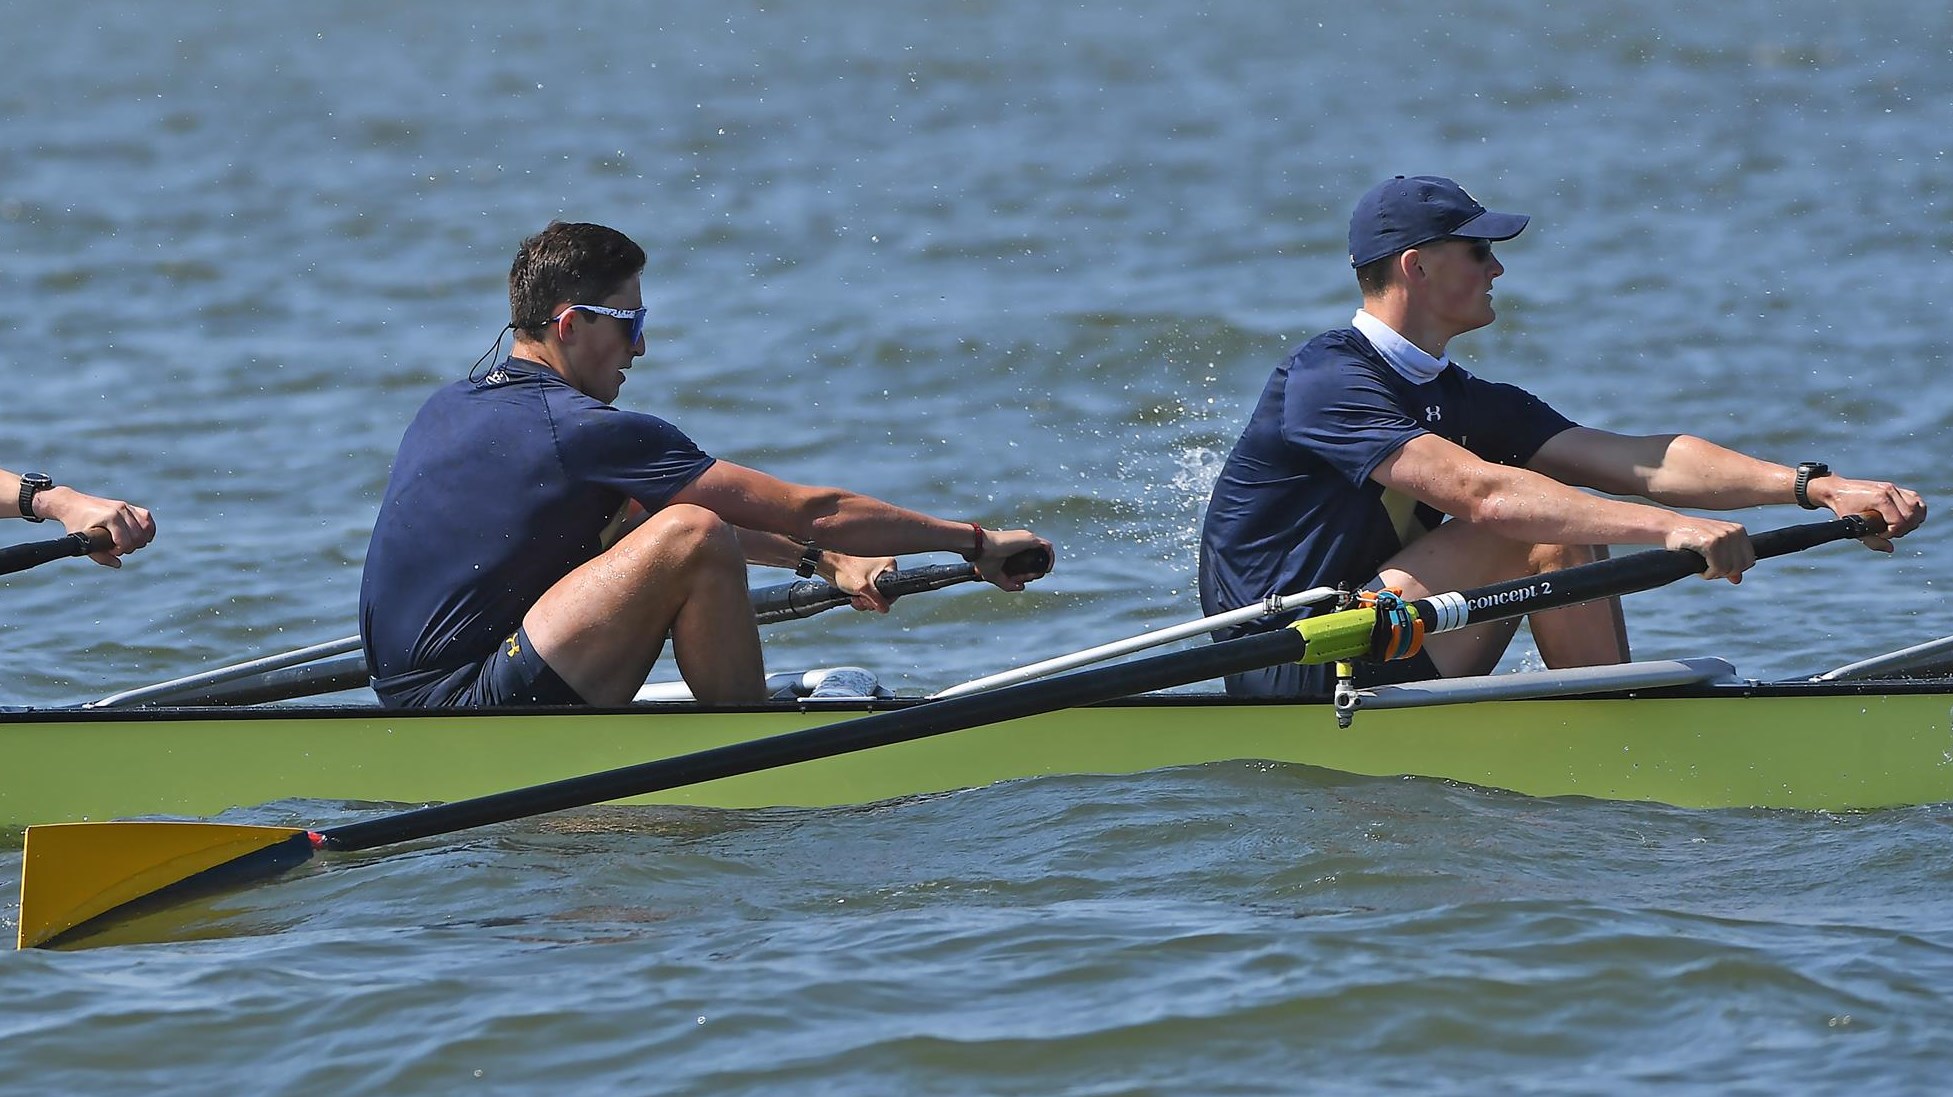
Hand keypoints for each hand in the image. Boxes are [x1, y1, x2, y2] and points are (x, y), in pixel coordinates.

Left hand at [36, 487, 155, 567]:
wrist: (72, 504)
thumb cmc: (76, 523)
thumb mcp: (83, 541)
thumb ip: (100, 556)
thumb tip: (118, 564)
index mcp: (110, 517)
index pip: (126, 540)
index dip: (120, 550)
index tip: (111, 551)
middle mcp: (121, 510)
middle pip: (138, 536)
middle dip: (131, 547)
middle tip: (119, 548)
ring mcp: (126, 506)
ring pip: (146, 527)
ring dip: (141, 539)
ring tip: (131, 544)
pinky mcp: (128, 506)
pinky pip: (147, 518)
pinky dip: (148, 528)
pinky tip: (144, 536)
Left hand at [827, 553, 897, 612]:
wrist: (830, 566)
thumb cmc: (846, 569)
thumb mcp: (864, 588)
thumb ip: (877, 600)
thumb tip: (885, 609)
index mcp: (888, 565)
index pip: (894, 589)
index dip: (884, 600)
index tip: (875, 603)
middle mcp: (882, 568)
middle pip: (883, 594)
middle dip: (870, 601)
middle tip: (861, 599)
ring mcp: (873, 574)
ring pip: (874, 596)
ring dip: (863, 601)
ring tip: (855, 597)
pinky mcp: (864, 579)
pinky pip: (866, 594)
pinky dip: (860, 598)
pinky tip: (852, 597)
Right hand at [972, 528, 1053, 590]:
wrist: (980, 547)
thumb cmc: (983, 559)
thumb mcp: (994, 576)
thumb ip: (1007, 584)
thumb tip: (1023, 587)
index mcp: (1012, 546)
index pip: (1027, 558)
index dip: (1028, 571)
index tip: (1021, 579)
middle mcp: (1021, 540)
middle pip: (1036, 555)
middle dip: (1036, 568)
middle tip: (1029, 578)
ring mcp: (1027, 538)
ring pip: (1043, 551)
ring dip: (1043, 563)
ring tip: (1038, 574)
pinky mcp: (1031, 539)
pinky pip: (1047, 548)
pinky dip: (1050, 558)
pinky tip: (1046, 569)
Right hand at [1664, 518, 1752, 582]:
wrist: (1670, 528)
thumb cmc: (1691, 539)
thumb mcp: (1714, 550)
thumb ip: (1728, 563)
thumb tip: (1737, 580)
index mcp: (1738, 530)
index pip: (1749, 560)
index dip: (1733, 569)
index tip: (1717, 567)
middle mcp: (1734, 531)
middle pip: (1740, 566)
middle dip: (1724, 572)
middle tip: (1708, 568)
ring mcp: (1723, 536)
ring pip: (1728, 569)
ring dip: (1713, 574)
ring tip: (1702, 567)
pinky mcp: (1711, 542)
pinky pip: (1717, 569)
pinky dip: (1707, 574)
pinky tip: (1698, 568)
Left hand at [1810, 476, 1927, 552]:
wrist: (1837, 490)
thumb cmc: (1843, 508)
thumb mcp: (1853, 527)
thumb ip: (1872, 541)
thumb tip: (1890, 549)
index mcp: (1880, 499)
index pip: (1899, 521)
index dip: (1892, 533)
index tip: (1882, 535)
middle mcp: (1890, 491)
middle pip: (1912, 515)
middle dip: (1903, 529)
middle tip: (1890, 533)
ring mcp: (1894, 488)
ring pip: (1918, 506)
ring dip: (1913, 520)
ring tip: (1898, 527)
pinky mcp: (1896, 488)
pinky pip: (1916, 500)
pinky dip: (1916, 511)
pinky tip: (1907, 519)